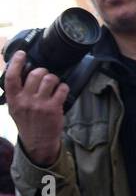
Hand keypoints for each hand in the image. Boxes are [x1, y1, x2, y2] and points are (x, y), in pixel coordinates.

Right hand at [4, 50, 67, 166]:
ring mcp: (40, 104)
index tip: (21, 53)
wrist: (38, 142)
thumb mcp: (15, 108)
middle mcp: (26, 100)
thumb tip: (19, 73)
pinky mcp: (54, 108)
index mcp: (13, 99)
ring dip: (54, 78)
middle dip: (42, 71)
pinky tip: (61, 90)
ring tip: (53, 83)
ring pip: (49, 79)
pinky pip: (61, 89)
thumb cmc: (27, 123)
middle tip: (44, 75)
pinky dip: (63, 87)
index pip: (11, 77)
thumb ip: (16, 93)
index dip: (16, 63)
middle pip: (35, 74)